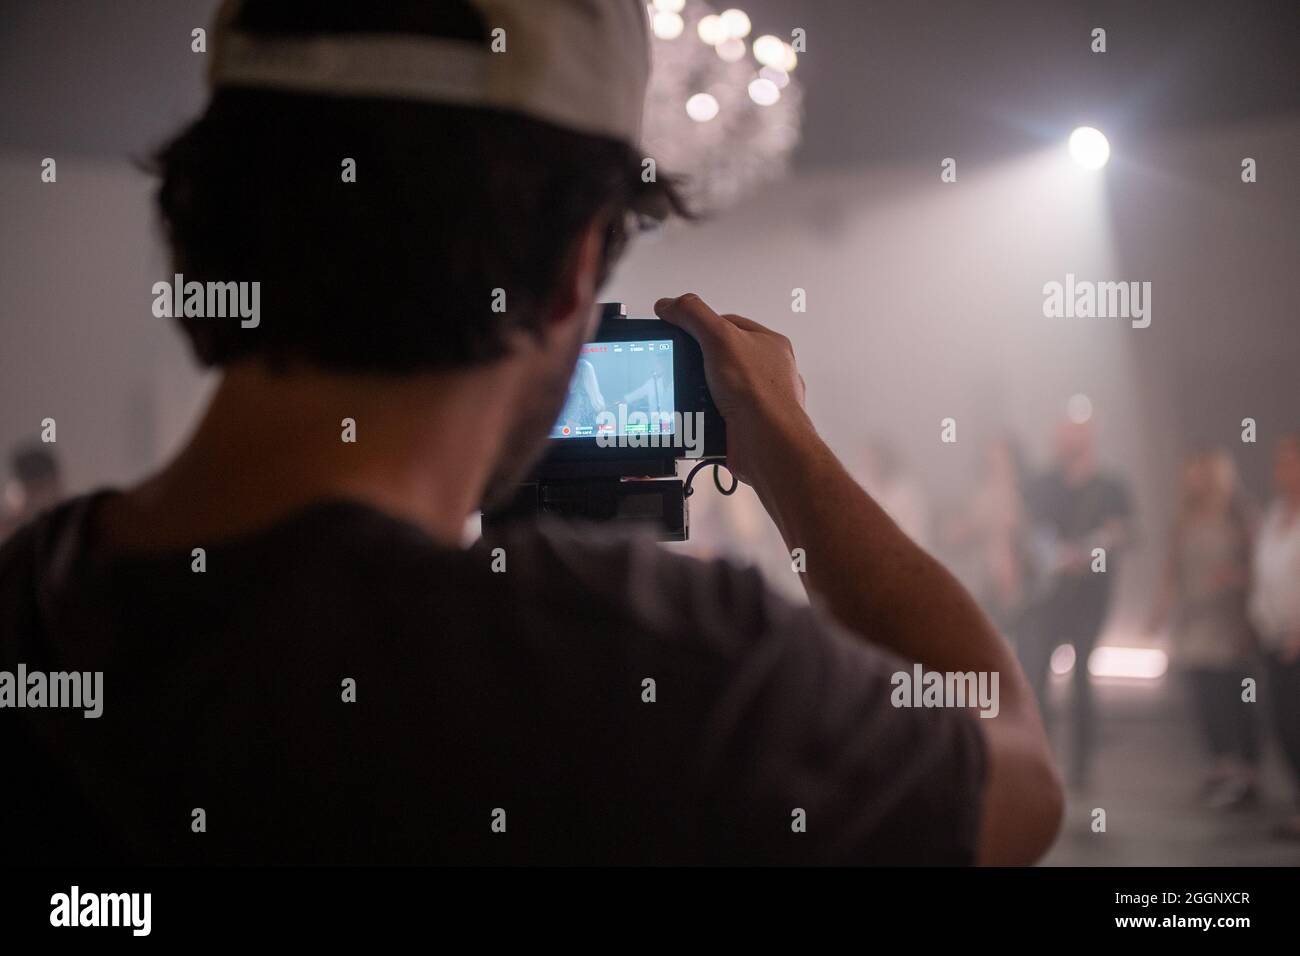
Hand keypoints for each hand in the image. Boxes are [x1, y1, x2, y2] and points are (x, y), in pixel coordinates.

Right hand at [654, 293, 807, 485]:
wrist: (768, 444)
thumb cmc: (760, 395)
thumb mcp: (720, 338)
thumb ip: (693, 315)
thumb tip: (670, 304)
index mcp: (769, 344)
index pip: (729, 323)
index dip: (701, 323)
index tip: (680, 326)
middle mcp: (766, 371)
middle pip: (721, 356)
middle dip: (699, 362)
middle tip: (684, 362)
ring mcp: (756, 398)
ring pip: (718, 387)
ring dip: (701, 391)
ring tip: (692, 391)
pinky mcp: (745, 423)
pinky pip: (716, 413)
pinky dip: (703, 415)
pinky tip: (699, 413)